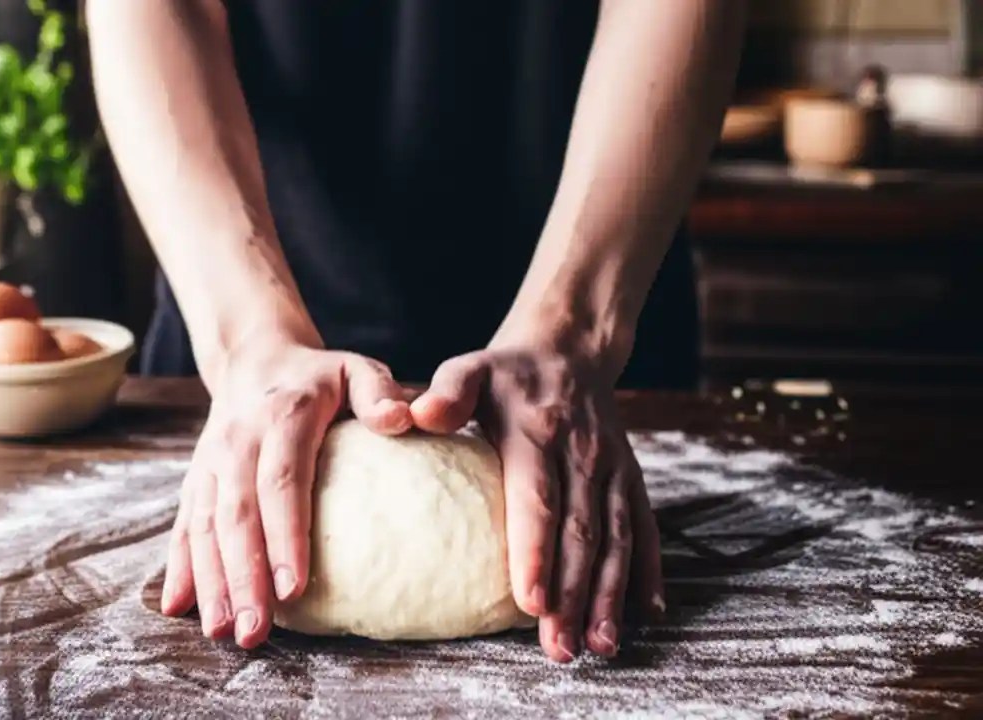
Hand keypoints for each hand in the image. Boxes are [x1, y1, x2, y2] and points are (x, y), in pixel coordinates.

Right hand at [160, 335, 410, 647]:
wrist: (256, 358)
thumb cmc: (320, 378)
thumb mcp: (357, 369)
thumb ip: (378, 392)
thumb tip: (402, 419)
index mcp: (282, 417)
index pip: (281, 481)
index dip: (285, 535)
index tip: (293, 588)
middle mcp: (237, 442)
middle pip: (238, 515)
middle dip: (244, 577)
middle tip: (255, 632)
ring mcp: (210, 462)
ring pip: (205, 527)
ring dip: (211, 582)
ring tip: (221, 632)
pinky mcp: (195, 479)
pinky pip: (184, 524)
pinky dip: (178, 566)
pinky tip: (178, 607)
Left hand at [410, 334, 663, 661]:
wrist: (569, 349)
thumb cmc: (505, 373)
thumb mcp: (469, 368)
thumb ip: (446, 391)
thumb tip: (418, 415)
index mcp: (537, 433)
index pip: (537, 499)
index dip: (536, 552)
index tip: (530, 601)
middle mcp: (582, 454)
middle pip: (580, 533)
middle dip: (572, 595)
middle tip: (558, 647)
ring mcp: (612, 468)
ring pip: (616, 539)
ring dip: (609, 595)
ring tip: (598, 645)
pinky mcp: (631, 478)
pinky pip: (644, 527)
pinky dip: (647, 571)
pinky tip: (644, 613)